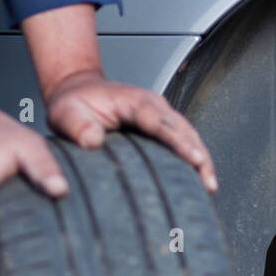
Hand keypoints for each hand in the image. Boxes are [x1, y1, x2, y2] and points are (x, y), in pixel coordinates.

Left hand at [44, 70, 216, 192]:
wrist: (77, 90)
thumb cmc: (73, 104)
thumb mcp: (65, 113)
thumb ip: (77, 125)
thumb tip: (93, 140)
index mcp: (133, 101)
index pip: (160, 122)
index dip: (178, 141)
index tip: (194, 158)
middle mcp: (153, 106)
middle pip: (183, 129)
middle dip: (199, 154)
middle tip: (209, 181)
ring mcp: (161, 115)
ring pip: (189, 135)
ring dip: (202, 159)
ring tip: (210, 185)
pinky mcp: (162, 127)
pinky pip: (183, 141)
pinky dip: (194, 159)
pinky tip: (200, 180)